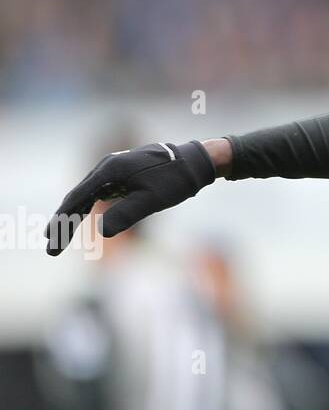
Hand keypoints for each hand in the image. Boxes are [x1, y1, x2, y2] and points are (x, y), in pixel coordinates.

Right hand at [45, 140, 217, 254]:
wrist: (195, 161)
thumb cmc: (175, 180)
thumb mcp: (152, 200)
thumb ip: (126, 214)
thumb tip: (102, 233)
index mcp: (110, 170)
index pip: (77, 199)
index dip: (62, 222)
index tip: (51, 242)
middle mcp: (107, 166)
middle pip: (77, 197)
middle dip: (63, 223)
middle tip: (51, 247)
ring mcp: (114, 168)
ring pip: (86, 194)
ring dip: (73, 215)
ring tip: (60, 238)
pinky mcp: (123, 173)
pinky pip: (98, 191)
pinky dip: (87, 206)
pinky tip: (81, 218)